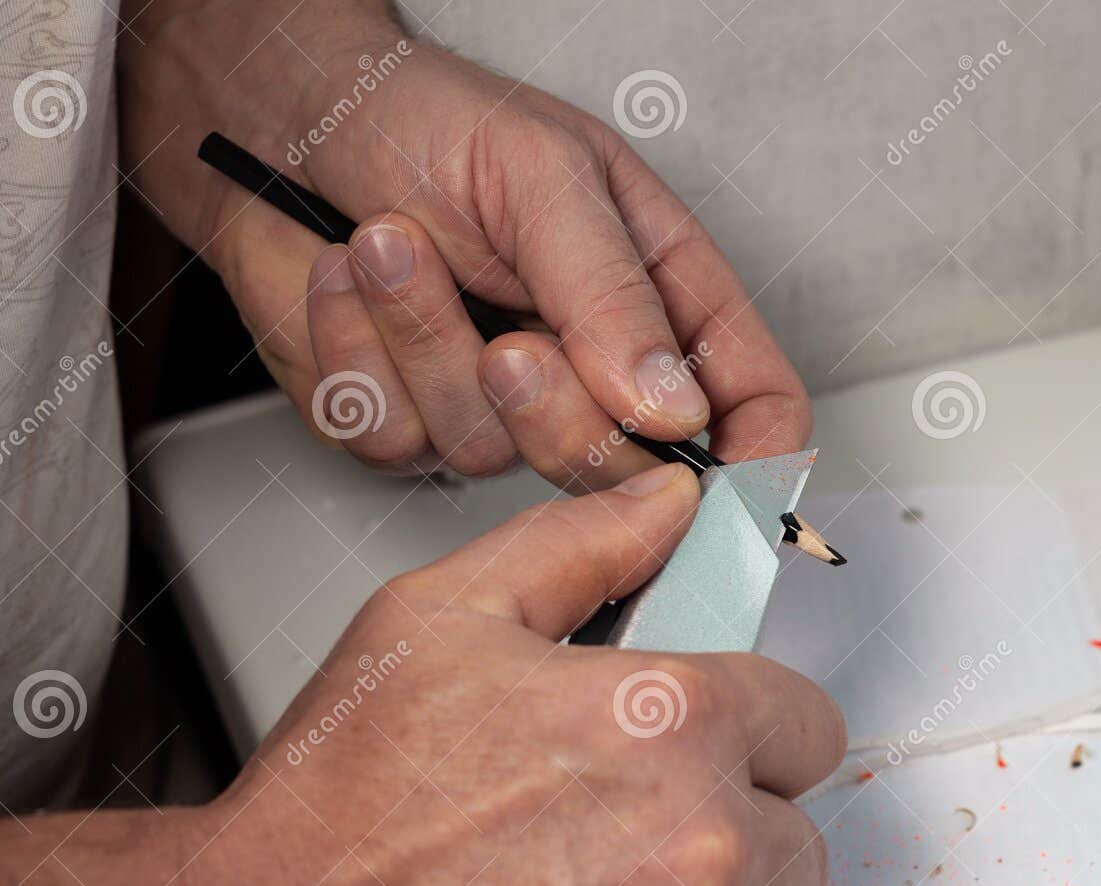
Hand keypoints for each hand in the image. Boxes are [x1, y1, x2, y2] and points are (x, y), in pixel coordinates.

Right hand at [0, 464, 843, 885]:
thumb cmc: (334, 812)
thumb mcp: (437, 620)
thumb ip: (580, 547)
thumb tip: (667, 508)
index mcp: (670, 723)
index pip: (811, 724)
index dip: (757, 733)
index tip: (717, 753)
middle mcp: (700, 849)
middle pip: (799, 838)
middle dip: (730, 833)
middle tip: (630, 838)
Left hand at [195, 15, 809, 487]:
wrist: (285, 119)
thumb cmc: (428, 120)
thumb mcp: (545, 175)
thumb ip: (612, 295)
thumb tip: (674, 408)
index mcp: (663, 296)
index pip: (752, 405)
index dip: (751, 464)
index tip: (711, 489)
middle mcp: (592, 365)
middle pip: (626, 469)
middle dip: (556, 413)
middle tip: (510, 341)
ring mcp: (499, 406)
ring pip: (494, 454)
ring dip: (424, 341)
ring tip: (392, 242)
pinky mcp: (408, 424)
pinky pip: (395, 441)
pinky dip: (356, 352)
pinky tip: (347, 280)